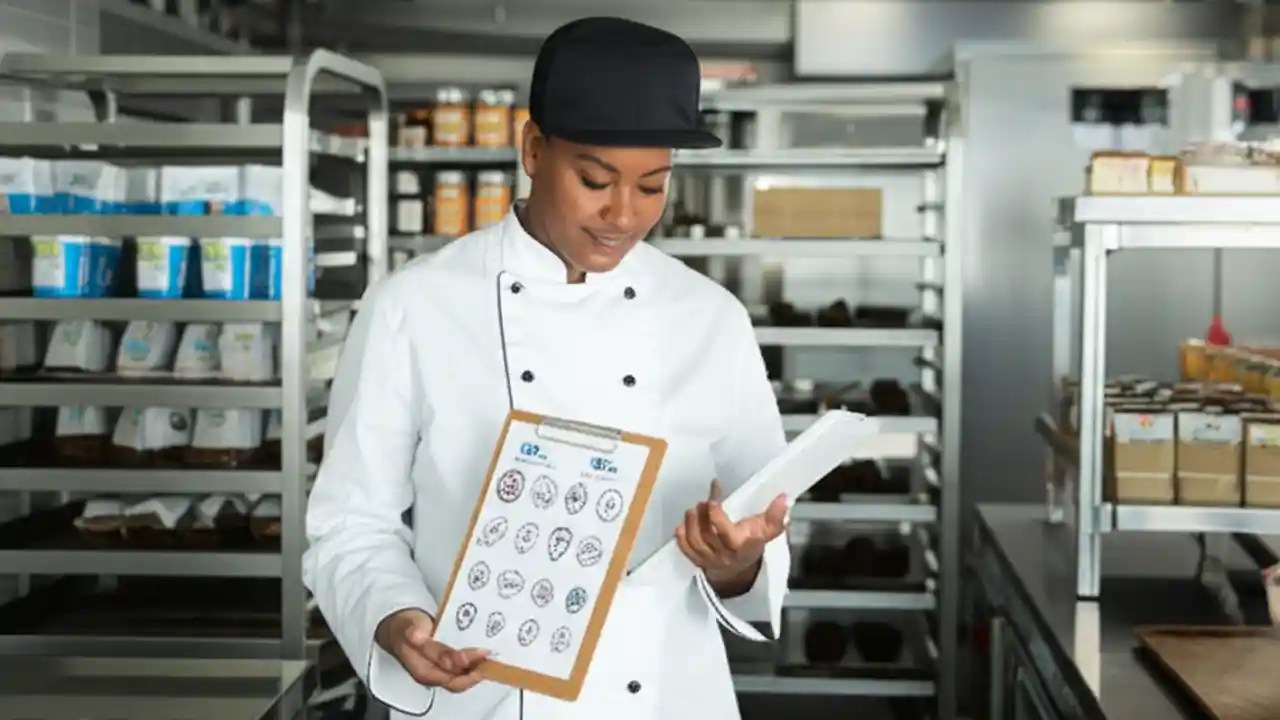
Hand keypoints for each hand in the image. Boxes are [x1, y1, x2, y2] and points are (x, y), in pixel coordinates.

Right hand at [375, 608, 490, 692]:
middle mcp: (435, 674)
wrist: (401, 625)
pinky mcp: (449, 663)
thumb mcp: (409, 628)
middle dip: (476, 669)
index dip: (465, 665)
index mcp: (423, 670)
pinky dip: (476, 661)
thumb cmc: (405, 628)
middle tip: (490, 655)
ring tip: (491, 654)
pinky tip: (484, 651)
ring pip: (464, 675)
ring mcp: (442, 670)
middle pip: (460, 681)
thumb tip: (418, 636)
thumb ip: (415, 634)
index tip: (480, 652)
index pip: (448, 675)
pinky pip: (465, 667)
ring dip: (478, 666)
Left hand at [675, 479, 787, 590]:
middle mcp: (723, 555)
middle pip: (706, 535)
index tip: (714, 496)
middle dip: (702, 514)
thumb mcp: (766, 530)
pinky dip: (681, 535)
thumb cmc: (752, 540)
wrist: (739, 567)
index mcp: (741, 546)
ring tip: (695, 509)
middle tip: (704, 501)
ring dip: (691, 522)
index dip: (715, 514)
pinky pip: (685, 549)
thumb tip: (784, 497)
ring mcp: (709, 559)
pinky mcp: (697, 561)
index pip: (725, 532)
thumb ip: (775, 516)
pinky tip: (684, 524)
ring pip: (694, 541)